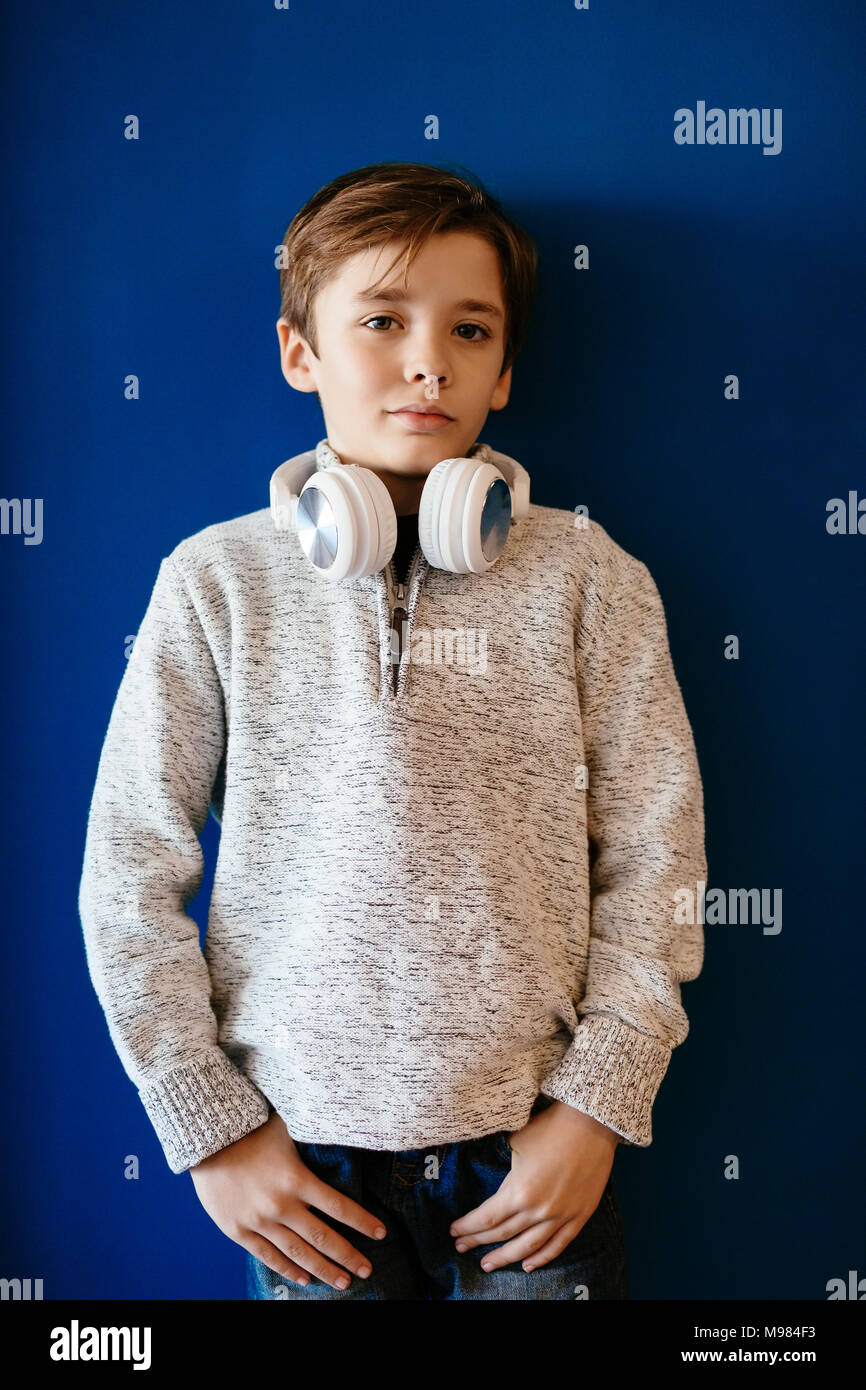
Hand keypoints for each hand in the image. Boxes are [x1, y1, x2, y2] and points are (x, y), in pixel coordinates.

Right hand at [188, 1109, 386, 1289]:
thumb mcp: (288, 1128)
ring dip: (323, 1270)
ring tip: (343, 1282)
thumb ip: (312, 1138)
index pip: (339, 1207)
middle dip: (348, 1256)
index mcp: (296, 1178)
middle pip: (322, 1237)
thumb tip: (343, 1129)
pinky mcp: (238, 1231)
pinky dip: (289, 1270)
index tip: (381, 1233)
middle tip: (367, 1270)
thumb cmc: (251, 1128)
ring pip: (298, 1253)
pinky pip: (268, 1257)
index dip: (362, 1222)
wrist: (207, 1140)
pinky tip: (305, 1279)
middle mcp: (280, 1204)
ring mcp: (258, 1221)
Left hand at [449, 1100, 618, 1273]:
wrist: (591, 1123)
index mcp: (520, 1191)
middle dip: (478, 1241)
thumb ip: (505, 1171)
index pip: (487, 1218)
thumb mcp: (516, 1144)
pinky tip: (528, 1265)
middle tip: (461, 1247)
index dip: (468, 1227)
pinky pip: (559, 1244)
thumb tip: (496, 1183)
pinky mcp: (579, 1215)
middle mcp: (539, 1210)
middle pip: (502, 1234)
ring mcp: (561, 1216)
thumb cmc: (550, 1127)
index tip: (454, 1230)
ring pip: (528, 1246)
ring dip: (506, 1257)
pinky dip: (543, 1257)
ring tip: (488, 1264)